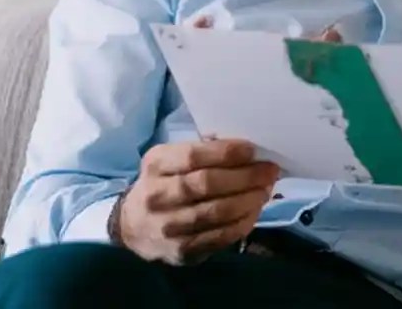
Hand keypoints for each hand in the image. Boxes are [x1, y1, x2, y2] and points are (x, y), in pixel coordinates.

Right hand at [117, 138, 278, 264]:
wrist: (133, 226)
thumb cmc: (163, 183)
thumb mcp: (170, 160)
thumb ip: (202, 152)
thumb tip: (246, 150)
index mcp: (155, 165)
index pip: (192, 156)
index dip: (225, 153)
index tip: (252, 150)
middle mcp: (157, 196)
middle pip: (206, 184)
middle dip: (244, 176)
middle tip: (268, 171)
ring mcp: (167, 227)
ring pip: (215, 213)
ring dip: (248, 200)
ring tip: (265, 190)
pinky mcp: (180, 251)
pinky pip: (219, 237)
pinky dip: (242, 223)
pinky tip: (254, 211)